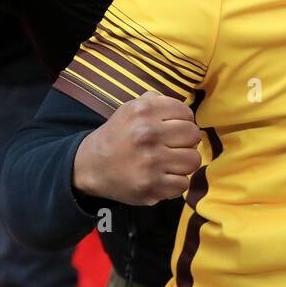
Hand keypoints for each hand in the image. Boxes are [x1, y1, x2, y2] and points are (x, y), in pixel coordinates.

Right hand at [72, 91, 201, 205]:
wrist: (91, 166)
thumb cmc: (118, 135)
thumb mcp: (130, 109)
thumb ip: (156, 101)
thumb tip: (181, 107)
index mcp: (143, 110)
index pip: (186, 113)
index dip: (184, 121)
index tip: (174, 128)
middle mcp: (147, 134)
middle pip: (193, 135)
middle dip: (186, 141)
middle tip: (173, 146)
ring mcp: (150, 161)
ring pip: (193, 160)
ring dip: (184, 163)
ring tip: (170, 162)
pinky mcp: (151, 185)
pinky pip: (184, 183)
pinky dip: (176, 182)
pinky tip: (163, 177)